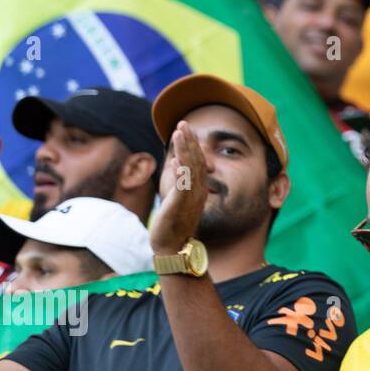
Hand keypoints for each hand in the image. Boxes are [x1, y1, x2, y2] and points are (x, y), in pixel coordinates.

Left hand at [150, 122, 209, 254]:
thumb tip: (175, 161)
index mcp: (197, 188)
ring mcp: (190, 198)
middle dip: (189, 141)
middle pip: (196, 161)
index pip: (197, 161)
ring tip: (179, 134)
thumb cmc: (172, 222)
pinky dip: (181, 173)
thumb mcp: (176, 197)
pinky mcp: (180, 206)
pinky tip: (176, 161)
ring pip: (190, 170)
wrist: (172, 247)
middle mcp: (197, 191)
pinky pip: (182, 187)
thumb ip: (177, 179)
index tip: (185, 128)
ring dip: (185, 150)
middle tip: (183, 123)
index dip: (192, 144)